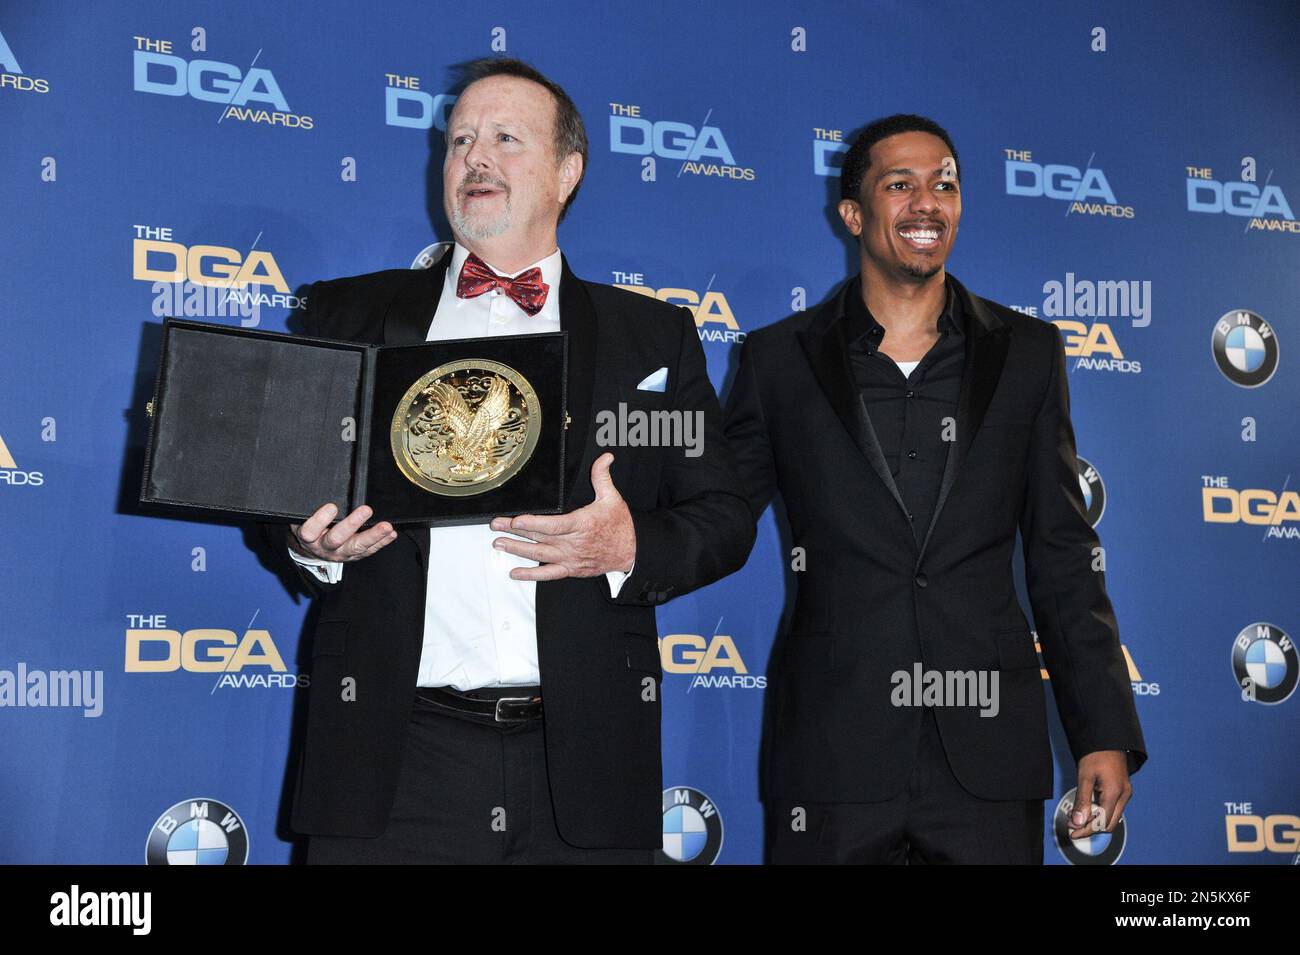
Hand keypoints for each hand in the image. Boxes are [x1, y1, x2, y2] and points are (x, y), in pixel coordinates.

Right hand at [288, 503, 397, 562]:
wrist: (314, 549)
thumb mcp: (303, 518)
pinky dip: (382, 542)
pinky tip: (391, 534)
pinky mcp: (354, 556)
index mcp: (308, 537)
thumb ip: (309, 507)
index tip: (332, 506)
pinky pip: (369, 550)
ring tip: (386, 526)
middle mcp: (324, 547)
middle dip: (352, 524)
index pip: (310, 531)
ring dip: (373, 535)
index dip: (320, 520)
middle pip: (336, 538)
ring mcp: (341, 553)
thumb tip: (320, 483)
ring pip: (357, 547)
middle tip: (366, 510)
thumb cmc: (311, 527)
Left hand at [489, 452, 634, 580]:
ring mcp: (570, 558)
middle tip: (496, 526)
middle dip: (515, 532)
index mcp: (582, 524)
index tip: (516, 520)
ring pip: (539, 555)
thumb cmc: (620, 525)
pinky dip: (531, 575)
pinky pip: (548, 574)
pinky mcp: (570, 568)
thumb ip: (602, 476)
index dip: (533, 524)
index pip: (553, 525)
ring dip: (517, 550)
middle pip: (539, 538)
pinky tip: (515, 572)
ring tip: (499, 544)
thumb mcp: (612, 498)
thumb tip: (605, 457)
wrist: (631, 552)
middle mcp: (573, 543)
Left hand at [1069, 750, 1131, 838]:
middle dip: (1091, 829)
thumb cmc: (1096, 755)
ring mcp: (1125, 794)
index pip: (1101, 822)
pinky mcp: (1123, 791)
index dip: (1086, 830)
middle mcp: (1124, 796)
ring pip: (1112, 818)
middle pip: (1109, 824)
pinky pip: (1114, 809)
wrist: (1108, 740)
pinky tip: (1088, 810)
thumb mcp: (1085, 777)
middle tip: (1073, 826)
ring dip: (1096, 822)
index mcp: (1115, 793)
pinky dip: (1101, 814)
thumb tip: (1078, 821)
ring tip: (1077, 819)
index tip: (1072, 832)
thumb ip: (1082, 800)